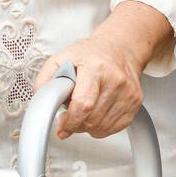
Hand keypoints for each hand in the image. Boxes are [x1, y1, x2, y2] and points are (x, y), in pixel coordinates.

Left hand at [31, 1, 167, 139]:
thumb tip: (40, 102)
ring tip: (83, 110)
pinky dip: (100, 127)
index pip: (83, 104)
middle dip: (75, 124)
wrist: (120, 48)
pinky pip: (113, 128)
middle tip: (69, 116)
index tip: (62, 126)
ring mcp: (128, 92)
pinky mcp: (135, 102)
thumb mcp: (60, 59)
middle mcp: (115, 80)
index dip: (70, 121)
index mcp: (95, 67)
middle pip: (91, 119)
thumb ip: (45, 80)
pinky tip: (95, 113)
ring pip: (101, 127)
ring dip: (86, 126)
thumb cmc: (89, 54)